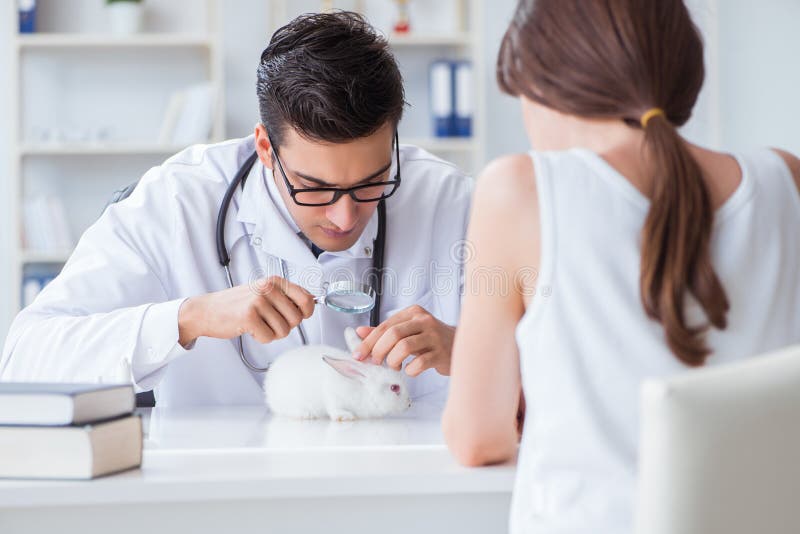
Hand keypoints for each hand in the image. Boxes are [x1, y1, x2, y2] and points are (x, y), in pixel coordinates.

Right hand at [178, 276, 314, 345]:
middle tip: (269, 321)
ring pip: (284, 330)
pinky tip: (250, 328)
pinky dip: (261, 338)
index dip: (306, 313)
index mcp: (275, 281)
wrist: (207, 311)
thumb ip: (286, 298)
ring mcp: (258, 301)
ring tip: (258, 324)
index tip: (296, 316)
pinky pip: (269, 338)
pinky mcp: (249, 316)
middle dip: (285, 326)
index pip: (307, 299)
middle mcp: (268, 288)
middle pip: (297, 319)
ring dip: (272, 333)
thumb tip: (311, 305)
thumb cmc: (237, 304)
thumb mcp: (264, 293)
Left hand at [352, 305, 454, 376]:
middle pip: (393, 334)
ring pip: (404, 347)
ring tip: (395, 367)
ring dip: (393, 361)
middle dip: (379, 351)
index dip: (368, 342)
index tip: (358, 355)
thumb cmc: (430, 340)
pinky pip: (420, 363)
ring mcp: (434, 336)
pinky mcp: (442, 353)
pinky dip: (410, 370)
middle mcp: (424, 321)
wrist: (462, 346)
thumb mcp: (408, 332)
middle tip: (376, 363)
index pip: (385, 325)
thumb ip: (385, 332)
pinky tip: (411, 370)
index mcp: (413, 313)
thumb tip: (359, 332)